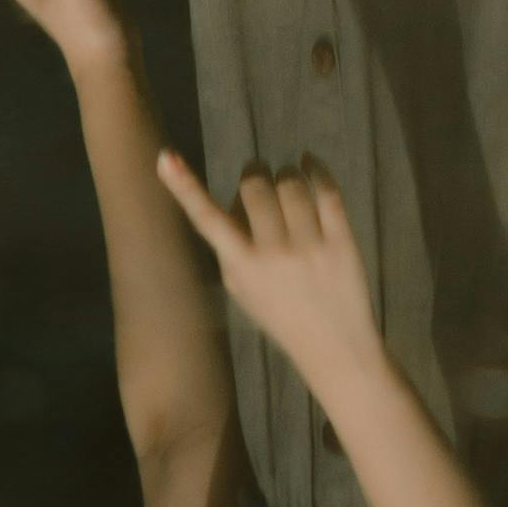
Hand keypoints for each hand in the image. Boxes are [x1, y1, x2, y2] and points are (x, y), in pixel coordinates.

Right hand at [157, 150, 390, 403]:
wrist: (335, 348)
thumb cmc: (281, 316)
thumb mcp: (242, 290)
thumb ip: (232, 248)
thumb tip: (234, 198)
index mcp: (243, 268)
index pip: (207, 220)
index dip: (184, 187)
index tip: (165, 158)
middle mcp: (274, 255)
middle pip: (256, 186)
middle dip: (255, 175)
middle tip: (259, 179)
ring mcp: (310, 247)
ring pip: (292, 183)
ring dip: (287, 174)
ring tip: (288, 182)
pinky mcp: (341, 241)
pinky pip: (327, 190)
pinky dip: (317, 170)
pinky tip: (310, 165)